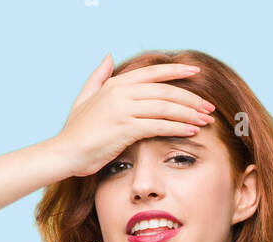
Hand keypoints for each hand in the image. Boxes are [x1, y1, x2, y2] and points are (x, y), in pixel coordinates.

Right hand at [48, 54, 216, 177]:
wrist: (64, 153)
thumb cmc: (75, 130)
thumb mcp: (85, 98)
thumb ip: (98, 76)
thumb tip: (109, 57)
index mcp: (115, 83)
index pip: (153, 73)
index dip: (177, 71)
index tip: (197, 71)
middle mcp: (121, 92)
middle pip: (165, 91)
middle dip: (191, 98)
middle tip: (208, 106)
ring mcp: (123, 110)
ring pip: (166, 107)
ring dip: (189, 114)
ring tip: (205, 120)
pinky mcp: (125, 128)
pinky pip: (159, 125)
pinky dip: (178, 127)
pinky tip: (191, 131)